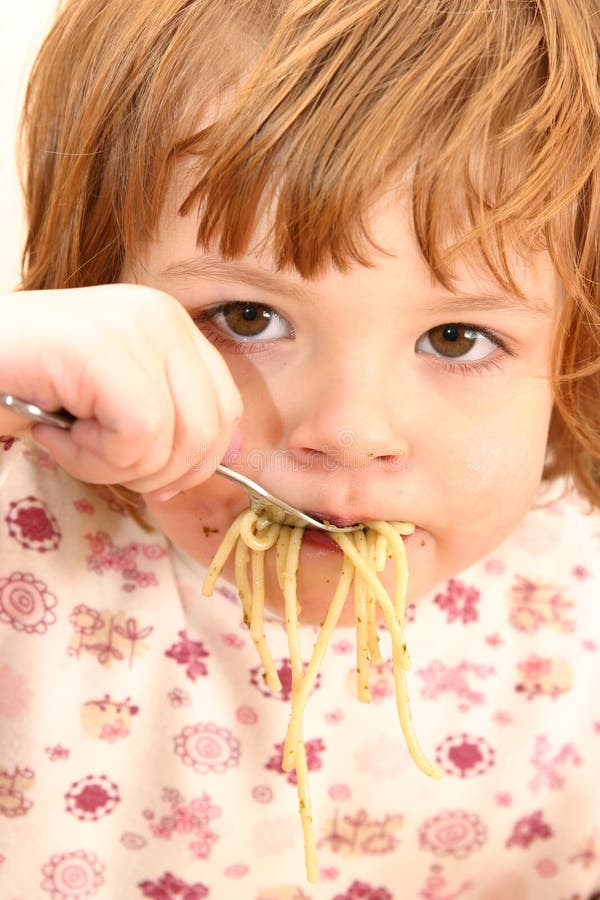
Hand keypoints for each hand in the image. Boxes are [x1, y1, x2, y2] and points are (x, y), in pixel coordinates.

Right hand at [0, 284, 241, 496]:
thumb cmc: (27, 390)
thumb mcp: (114, 408)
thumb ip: (176, 421)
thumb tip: (236, 450)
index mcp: (172, 326)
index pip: (228, 408)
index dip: (198, 461)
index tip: (150, 477)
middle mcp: (162, 314)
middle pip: (212, 428)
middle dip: (157, 472)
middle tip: (98, 460)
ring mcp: (135, 324)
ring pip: (175, 438)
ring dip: (113, 466)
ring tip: (67, 439)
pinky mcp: (103, 348)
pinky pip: (139, 434)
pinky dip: (92, 458)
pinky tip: (53, 435)